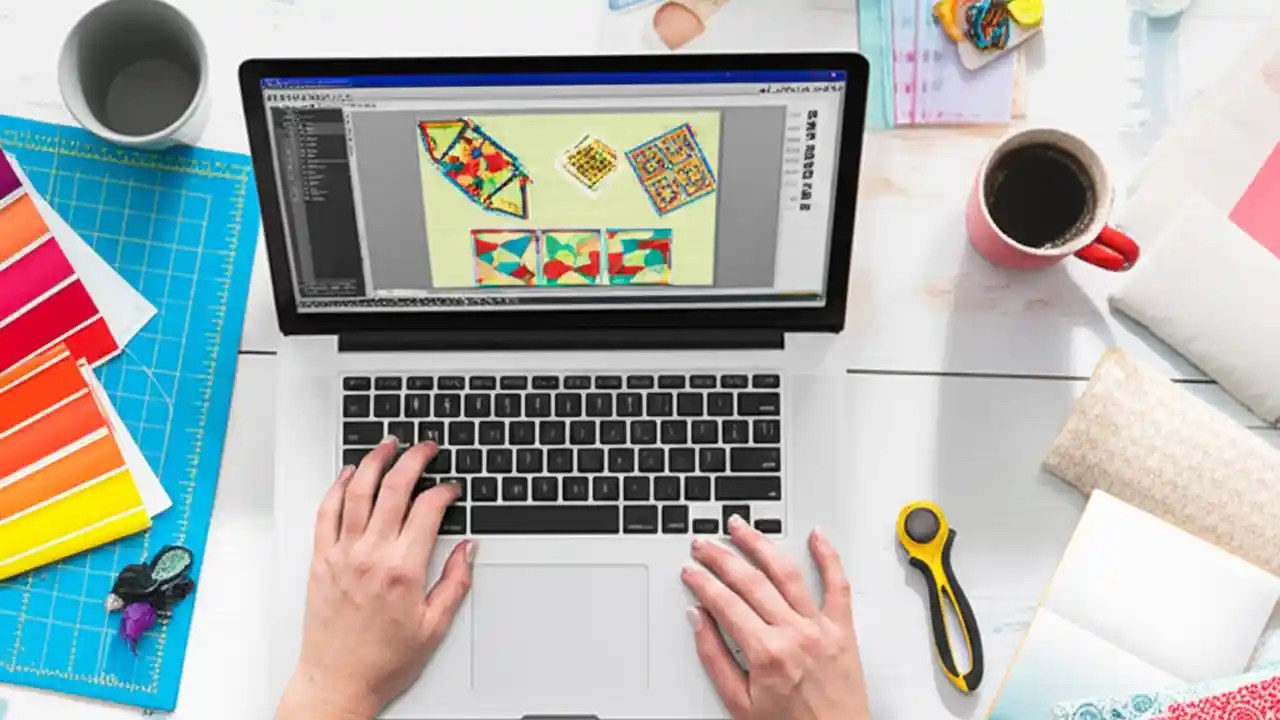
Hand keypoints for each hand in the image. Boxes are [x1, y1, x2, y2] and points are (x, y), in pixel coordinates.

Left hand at [276, 439, 474, 719]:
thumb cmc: (384, 660)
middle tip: (425, 448)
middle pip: (394, 488)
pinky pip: (326, 512)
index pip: (428, 509)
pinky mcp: (320, 560)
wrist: (339, 681)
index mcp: (404, 570)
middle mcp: (371, 556)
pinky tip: (348, 475)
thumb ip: (456, 581)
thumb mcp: (435, 625)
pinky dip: (338, 487)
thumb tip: (468, 548)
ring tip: (388, 445)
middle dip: (414, 459)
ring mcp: (342, 555)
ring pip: (357, 491)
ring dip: (374, 461)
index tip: (452, 489)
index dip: (445, 491)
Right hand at [682, 517, 869, 719]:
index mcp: (766, 654)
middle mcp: (794, 634)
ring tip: (742, 527)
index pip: (725, 603)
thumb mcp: (739, 704)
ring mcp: (821, 628)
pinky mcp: (844, 629)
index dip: (703, 582)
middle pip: (751, 581)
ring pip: (787, 572)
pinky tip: (817, 536)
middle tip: (705, 544)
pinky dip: (829, 556)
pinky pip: (838, 585)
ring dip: (761, 544)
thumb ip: (715, 657)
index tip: (691, 570)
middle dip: (722, 557)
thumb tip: (698, 620)